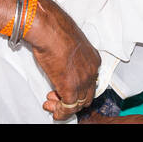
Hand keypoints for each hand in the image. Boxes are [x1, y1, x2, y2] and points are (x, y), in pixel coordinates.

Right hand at [24, 0, 100, 120]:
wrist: (49, 29)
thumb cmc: (55, 29)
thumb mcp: (69, 42)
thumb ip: (69, 55)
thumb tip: (61, 59)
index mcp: (93, 59)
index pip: (90, 81)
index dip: (78, 88)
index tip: (65, 88)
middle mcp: (92, 71)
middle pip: (87, 95)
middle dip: (73, 100)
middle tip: (58, 98)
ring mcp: (83, 81)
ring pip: (79, 103)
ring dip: (64, 107)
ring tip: (52, 104)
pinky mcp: (70, 88)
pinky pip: (69, 108)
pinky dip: (61, 113)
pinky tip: (54, 112)